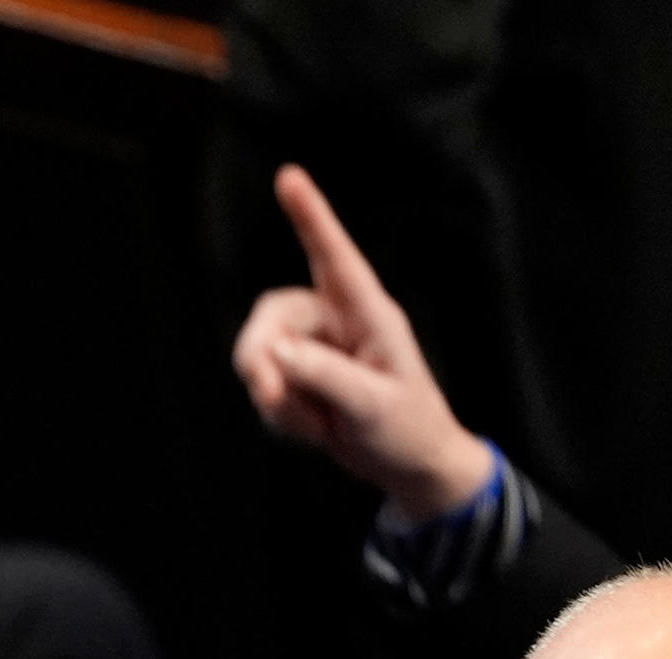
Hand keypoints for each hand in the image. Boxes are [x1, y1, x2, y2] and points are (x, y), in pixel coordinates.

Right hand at [232, 164, 499, 521]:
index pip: (335, 258)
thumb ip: (326, 377)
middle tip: (268, 397)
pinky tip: (313, 431)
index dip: (311, 217)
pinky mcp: (302, 378)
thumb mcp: (372, 406)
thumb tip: (276, 352)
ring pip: (262, 355)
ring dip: (275, 398)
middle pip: (273, 315)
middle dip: (260, 358)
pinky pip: (266, 386)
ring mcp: (317, 350)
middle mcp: (338, 322)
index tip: (289, 177)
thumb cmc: (406, 429)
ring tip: (315, 427)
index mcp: (369, 314)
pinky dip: (279, 415)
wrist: (411, 468)